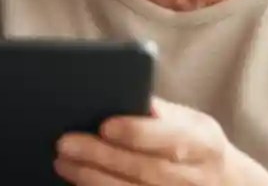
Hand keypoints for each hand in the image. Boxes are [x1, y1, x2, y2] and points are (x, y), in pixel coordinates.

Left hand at [54, 97, 264, 184]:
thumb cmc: (196, 147)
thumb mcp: (192, 123)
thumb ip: (161, 112)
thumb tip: (125, 92)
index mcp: (204, 145)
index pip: (170, 140)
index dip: (137, 133)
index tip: (105, 125)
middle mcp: (194, 179)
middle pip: (145, 170)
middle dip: (102, 157)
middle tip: (65, 142)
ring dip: (92, 179)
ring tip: (63, 162)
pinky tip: (78, 183)